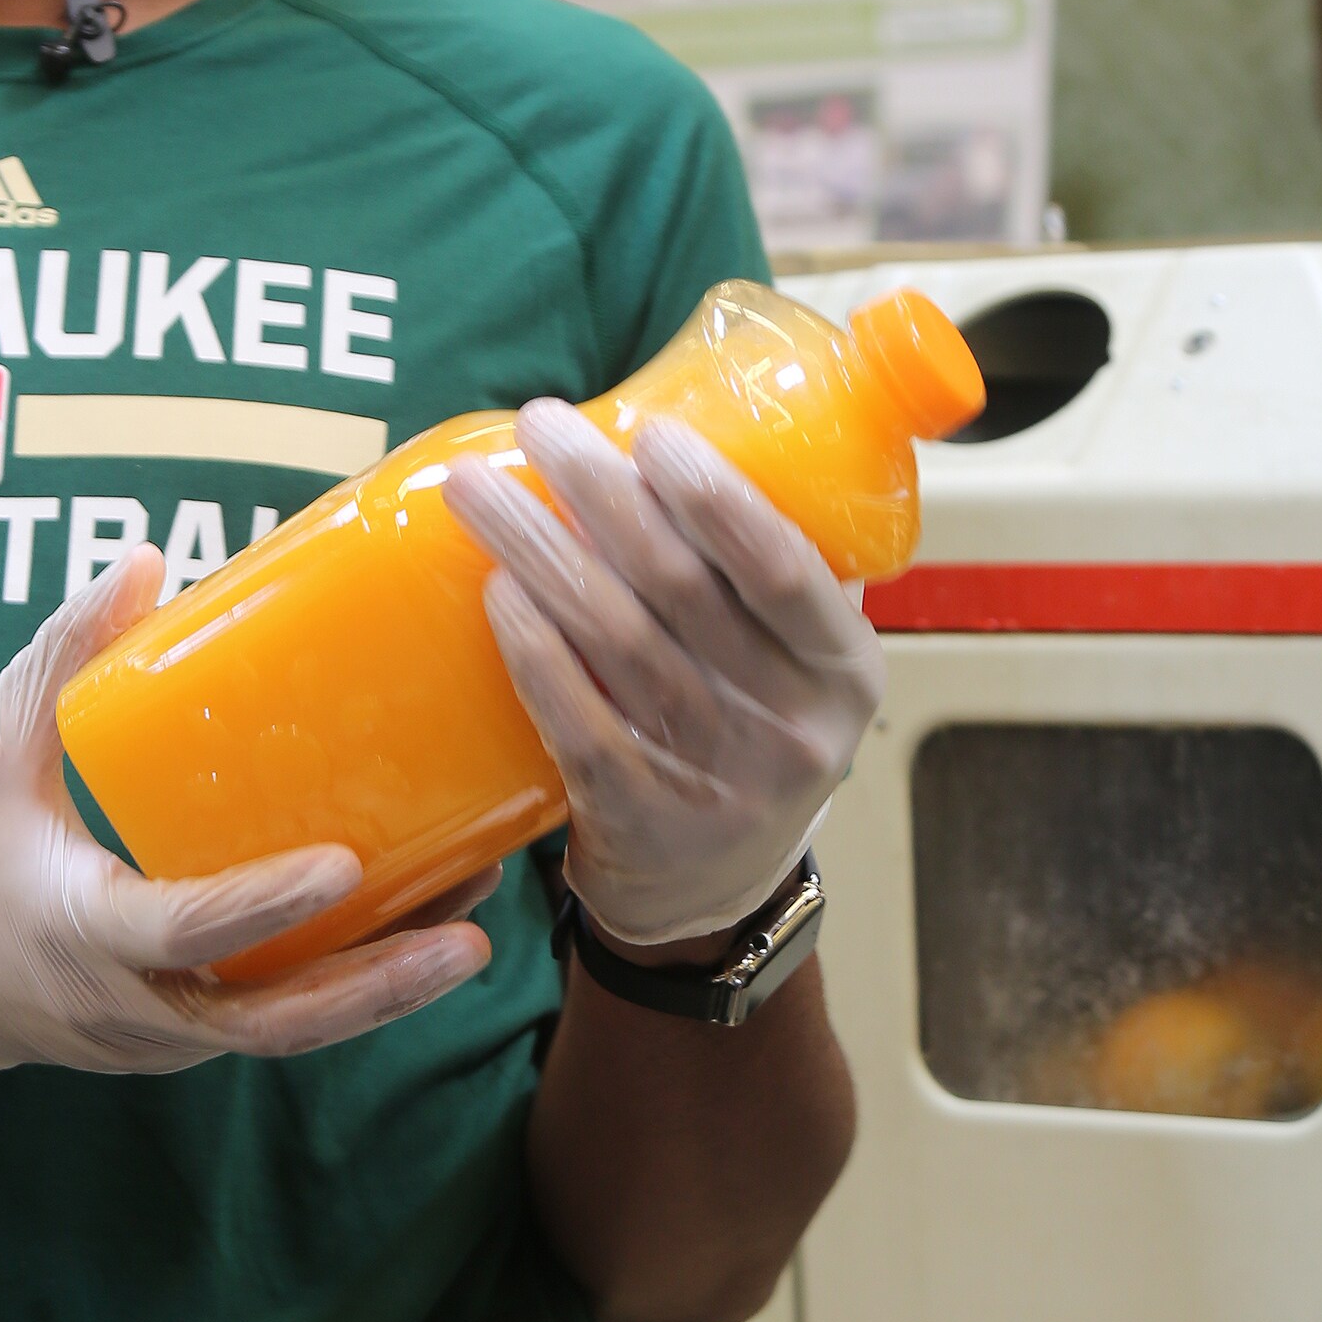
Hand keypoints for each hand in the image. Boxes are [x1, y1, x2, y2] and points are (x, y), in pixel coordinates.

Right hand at [0, 551, 491, 1070]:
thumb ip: (62, 657)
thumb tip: (145, 561)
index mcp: (76, 932)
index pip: (186, 932)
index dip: (265, 905)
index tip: (343, 862)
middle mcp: (127, 1007)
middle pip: (270, 1022)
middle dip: (376, 989)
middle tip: (472, 938)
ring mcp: (157, 1039)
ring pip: (283, 1032)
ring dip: (380, 991)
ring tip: (474, 929)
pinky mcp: (178, 1039)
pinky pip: (268, 1022)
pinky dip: (341, 988)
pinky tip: (416, 931)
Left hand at [443, 403, 883, 951]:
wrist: (713, 895)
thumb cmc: (745, 738)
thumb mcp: (797, 667)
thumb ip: (766, 579)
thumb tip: (691, 434)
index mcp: (842, 670)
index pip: (783, 569)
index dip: (715, 496)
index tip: (649, 431)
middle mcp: (789, 726)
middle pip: (680, 589)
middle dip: (600, 494)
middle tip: (541, 426)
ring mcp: (713, 779)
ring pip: (615, 642)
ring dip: (540, 553)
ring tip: (479, 492)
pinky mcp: (639, 818)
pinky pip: (576, 720)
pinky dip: (533, 649)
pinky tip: (496, 592)